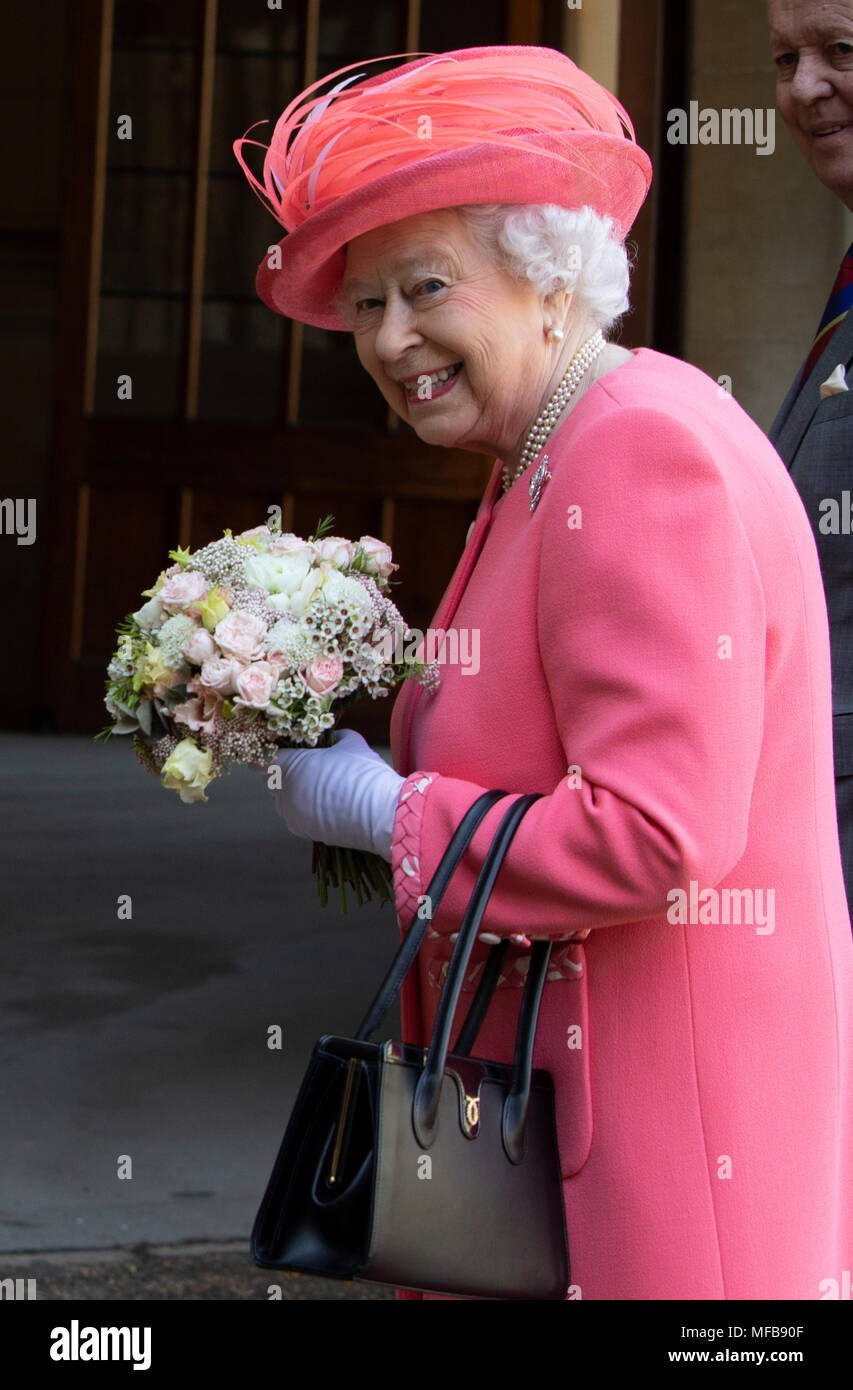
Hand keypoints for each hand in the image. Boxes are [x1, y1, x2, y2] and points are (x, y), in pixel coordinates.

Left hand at [265, 728, 403, 860]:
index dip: (266, 755)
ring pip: (285, 801)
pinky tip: (328, 807)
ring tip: (322, 789)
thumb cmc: (363, 773)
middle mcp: (284, 792)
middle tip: (308, 768)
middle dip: (285, 774)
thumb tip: (335, 737)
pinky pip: (297, 817)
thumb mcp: (352, 743)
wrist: (380, 814)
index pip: (261, 759)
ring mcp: (292, 814)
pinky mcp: (304, 832)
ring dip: (296, 794)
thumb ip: (337, 737)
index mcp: (289, 765)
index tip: (276, 753)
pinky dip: (306, 812)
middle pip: (273, 781)